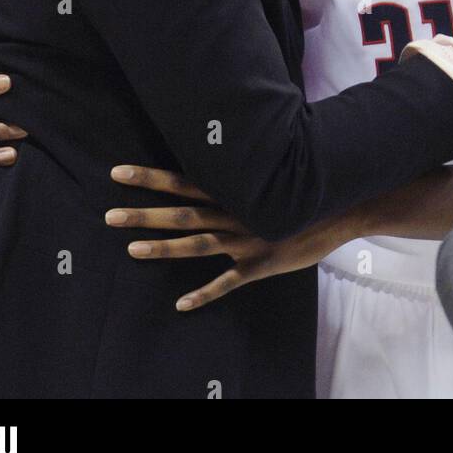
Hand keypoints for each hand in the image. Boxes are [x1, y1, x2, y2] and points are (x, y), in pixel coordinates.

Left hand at [106, 164, 358, 310]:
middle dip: (144, 213)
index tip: (118, 172)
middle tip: (108, 214)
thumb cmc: (307, 186)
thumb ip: (247, 166)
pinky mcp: (261, 264)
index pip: (183, 181)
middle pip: (181, 213)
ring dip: (164, 248)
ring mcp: (246, 239)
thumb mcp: (275, 169)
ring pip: (198, 245)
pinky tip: (181, 304)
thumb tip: (225, 148)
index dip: (151, 177)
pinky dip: (205, 293)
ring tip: (131, 249)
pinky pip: (228, 281)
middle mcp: (234, 212)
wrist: (344, 208)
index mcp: (234, 189)